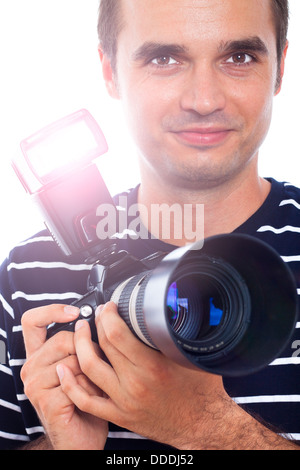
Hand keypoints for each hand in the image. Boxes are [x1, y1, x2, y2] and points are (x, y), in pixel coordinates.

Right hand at [21, 304, 107, 449]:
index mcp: (38, 356)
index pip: (32, 321)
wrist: (81, 439)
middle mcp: (31, 367)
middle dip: (87, 350)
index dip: (52, 311)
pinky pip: (77, 381)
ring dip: (93, 373)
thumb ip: (80, 344)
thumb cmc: (85, 402)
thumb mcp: (81, 366)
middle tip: (97, 366)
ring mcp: (35, 385)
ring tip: (95, 386)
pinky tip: (92, 399)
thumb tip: (100, 318)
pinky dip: (92, 390)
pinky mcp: (46, 400)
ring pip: (73, 360)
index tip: (75, 312)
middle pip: (62, 338)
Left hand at [56, 301, 230, 448]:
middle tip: (98, 313)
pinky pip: (87, 400)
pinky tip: (65, 369)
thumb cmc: (202, 392)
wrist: (202, 426)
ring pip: (89, 368)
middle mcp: (135, 383)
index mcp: (153, 367)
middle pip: (102, 346)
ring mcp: (124, 400)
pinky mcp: (119, 414)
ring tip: (81, 331)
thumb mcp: (196, 356)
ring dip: (80, 346)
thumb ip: (184, 333)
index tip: (110, 306)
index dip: (109, 314)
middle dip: (96, 323)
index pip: (117, 333)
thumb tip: (177, 309)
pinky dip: (71, 384)